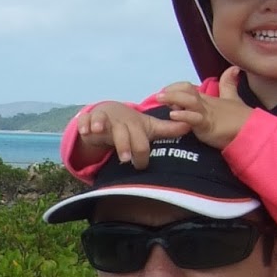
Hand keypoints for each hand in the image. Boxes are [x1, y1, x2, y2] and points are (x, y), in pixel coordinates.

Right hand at [72, 101, 189, 166]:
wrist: (109, 112)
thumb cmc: (131, 125)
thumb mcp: (148, 127)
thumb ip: (168, 129)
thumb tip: (190, 125)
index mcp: (135, 125)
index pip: (141, 139)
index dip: (141, 152)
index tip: (141, 165)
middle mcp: (121, 121)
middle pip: (123, 133)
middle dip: (124, 144)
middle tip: (125, 159)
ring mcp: (105, 118)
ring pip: (104, 122)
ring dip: (101, 127)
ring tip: (99, 132)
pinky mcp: (91, 118)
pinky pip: (86, 120)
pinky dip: (85, 124)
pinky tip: (85, 130)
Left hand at [154, 67, 253, 147]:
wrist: (252, 131)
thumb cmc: (241, 118)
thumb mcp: (232, 98)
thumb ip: (229, 84)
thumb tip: (234, 68)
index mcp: (207, 99)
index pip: (188, 88)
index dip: (176, 88)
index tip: (165, 92)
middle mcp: (205, 104)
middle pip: (187, 91)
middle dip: (171, 91)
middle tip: (159, 95)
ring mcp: (206, 114)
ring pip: (189, 101)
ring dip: (174, 98)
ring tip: (160, 98)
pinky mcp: (208, 125)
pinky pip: (195, 119)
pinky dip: (184, 116)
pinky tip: (174, 115)